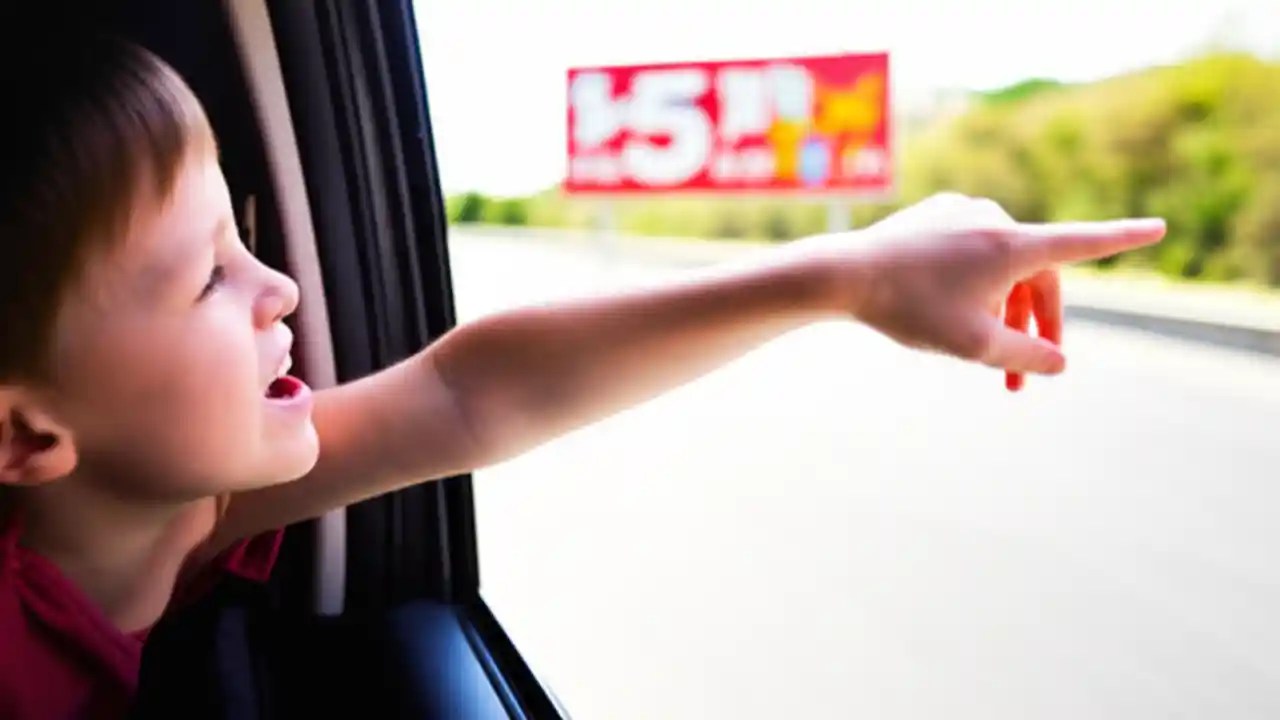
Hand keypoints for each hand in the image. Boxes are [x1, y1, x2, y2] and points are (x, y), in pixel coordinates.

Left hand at [799, 193, 1164, 385]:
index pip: (1082, 244)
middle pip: (1034, 278)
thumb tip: (1059, 361)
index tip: (1158, 228)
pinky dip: (972, 291)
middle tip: (1016, 384)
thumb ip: (1026, 355)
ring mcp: (962, 213)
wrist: (842, 274)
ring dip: (1000, 316)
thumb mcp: (975, 345)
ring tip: (980, 361)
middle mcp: (994, 218)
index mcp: (1013, 243)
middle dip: (1031, 330)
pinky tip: (942, 318)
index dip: (1123, 240)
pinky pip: (969, 258)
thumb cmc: (909, 308)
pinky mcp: (934, 217)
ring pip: (1000, 272)